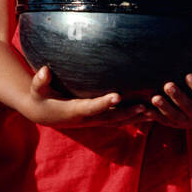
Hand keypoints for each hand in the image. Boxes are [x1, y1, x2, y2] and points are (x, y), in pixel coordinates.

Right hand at [24, 64, 153, 128]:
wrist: (42, 114)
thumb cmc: (40, 98)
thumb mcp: (36, 90)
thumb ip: (40, 81)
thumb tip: (43, 71)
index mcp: (74, 111)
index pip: (91, 107)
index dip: (104, 103)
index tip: (116, 96)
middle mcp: (87, 119)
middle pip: (110, 117)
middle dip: (128, 112)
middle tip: (145, 106)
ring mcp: (94, 121)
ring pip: (118, 121)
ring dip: (136, 118)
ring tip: (155, 112)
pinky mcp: (98, 120)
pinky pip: (118, 121)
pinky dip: (133, 118)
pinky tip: (149, 113)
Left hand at [148, 52, 191, 133]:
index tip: (189, 75)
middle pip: (188, 107)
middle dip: (178, 98)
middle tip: (168, 85)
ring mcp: (188, 121)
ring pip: (175, 117)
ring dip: (164, 108)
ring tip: (153, 98)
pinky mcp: (178, 124)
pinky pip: (166, 122)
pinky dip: (155, 118)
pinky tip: (144, 110)